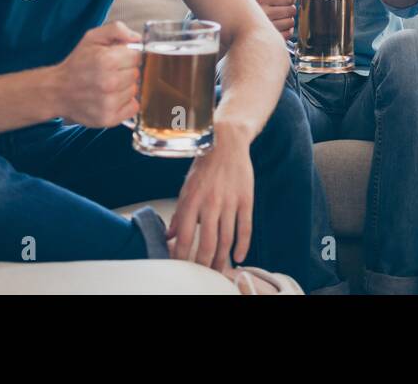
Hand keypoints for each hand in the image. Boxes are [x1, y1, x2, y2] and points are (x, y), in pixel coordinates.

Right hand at [54, 21, 141, 127]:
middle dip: (125, 71)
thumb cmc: (76, 64)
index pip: (137, 56)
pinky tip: (111, 98)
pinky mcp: (109, 118)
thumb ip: (116, 30)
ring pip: (135, 90)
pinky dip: (126, 103)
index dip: (127, 56)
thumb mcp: (92, 38)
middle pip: (137, 73)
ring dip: (125, 87)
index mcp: (107, 60)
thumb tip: (137, 37)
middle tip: (108, 73)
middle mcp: (109, 82)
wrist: (56, 91)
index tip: (115, 59)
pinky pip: (134, 107)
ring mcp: (109, 102)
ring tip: (107, 85)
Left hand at [167, 123, 255, 271]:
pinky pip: (245, 228)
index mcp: (192, 200)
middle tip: (202, 274)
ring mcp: (230, 202)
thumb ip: (180, 213)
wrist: (227, 142)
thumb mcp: (186, 187)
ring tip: (218, 271)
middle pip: (208, 243)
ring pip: (226, 239)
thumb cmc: (204, 165)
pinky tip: (239, 257)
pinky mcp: (246, 199)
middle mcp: (211, 203)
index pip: (186, 237)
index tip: (181, 267)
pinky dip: (243, 245)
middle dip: (203, 263)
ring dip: (222, 259)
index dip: (182, 256)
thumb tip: (171, 235)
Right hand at [255, 0, 299, 40]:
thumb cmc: (269, 0)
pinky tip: (278, 26)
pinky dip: (286, 30)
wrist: (254, 18)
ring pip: (290, 23)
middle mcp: (261, 12)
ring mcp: (264, 27)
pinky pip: (288, 34)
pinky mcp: (269, 38)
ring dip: (288, 20)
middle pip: (291, 10)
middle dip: (290, 9)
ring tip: (279, 17)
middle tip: (281, 8)